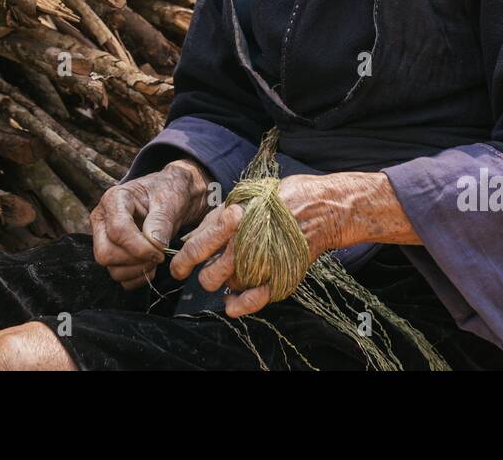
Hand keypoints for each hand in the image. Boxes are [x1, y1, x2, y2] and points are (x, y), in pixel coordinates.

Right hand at [89, 159, 210, 289]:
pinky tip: (151, 266)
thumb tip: (154, 243)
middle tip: (158, 255)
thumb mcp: (169, 200)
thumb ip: (161, 220)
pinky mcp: (113, 253)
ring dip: (138, 270)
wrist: (173, 195)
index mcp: (113, 199)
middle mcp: (103, 220)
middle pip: (106, 253)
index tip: (161, 249)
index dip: (140, 247)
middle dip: (135, 260)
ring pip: (112, 268)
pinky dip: (137, 278)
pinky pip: (120, 278)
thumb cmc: (169, 192)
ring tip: (157, 258)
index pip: (117, 231)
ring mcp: (105, 238)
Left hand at [169, 173, 346, 316]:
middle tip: (200, 276)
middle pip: (211, 274)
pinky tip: (231, 306)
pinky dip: (241, 305)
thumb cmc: (283, 197)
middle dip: (202, 277)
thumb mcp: (247, 196)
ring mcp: (265, 262)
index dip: (184, 261)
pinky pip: (256, 298)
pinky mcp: (282, 275)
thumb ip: (221, 216)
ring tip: (228, 278)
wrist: (324, 206)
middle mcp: (245, 243)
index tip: (178, 269)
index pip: (198, 246)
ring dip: (226, 285)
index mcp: (234, 220)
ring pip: (232, 285)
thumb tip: (196, 234)